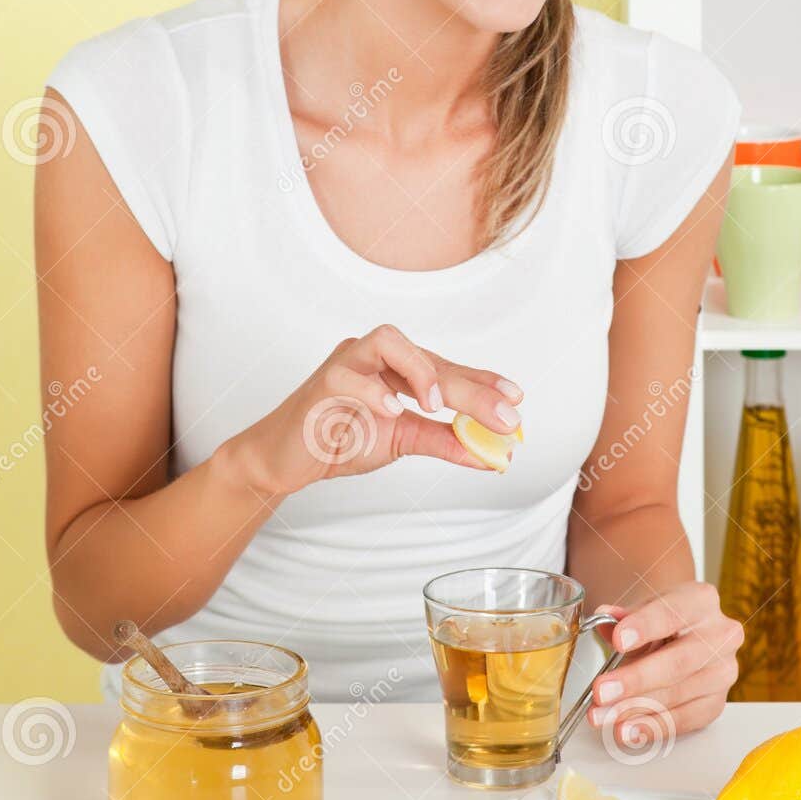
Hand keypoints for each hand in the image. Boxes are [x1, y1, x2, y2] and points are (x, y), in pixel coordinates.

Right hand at [230, 323, 522, 497]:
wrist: (284, 459)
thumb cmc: (337, 439)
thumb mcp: (401, 441)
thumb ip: (444, 442)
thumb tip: (492, 456)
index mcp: (396, 368)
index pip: (446, 367)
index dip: (483, 380)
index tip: (516, 398)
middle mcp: (375, 356)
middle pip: (429, 357)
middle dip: (469, 387)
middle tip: (503, 416)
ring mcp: (347, 363)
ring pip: (386, 340)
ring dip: (418, 369)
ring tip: (436, 404)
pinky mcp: (321, 382)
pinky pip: (347, 376)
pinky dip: (371, 391)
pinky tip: (390, 410)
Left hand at [586, 583, 743, 745]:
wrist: (683, 635)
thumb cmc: (660, 621)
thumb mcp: (641, 610)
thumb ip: (622, 617)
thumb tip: (603, 621)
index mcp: (701, 601)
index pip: (671, 613)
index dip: (644, 627)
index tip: (618, 641)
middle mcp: (721, 635)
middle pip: (677, 662)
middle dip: (635, 680)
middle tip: (601, 691)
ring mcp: (723, 672)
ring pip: (679, 694)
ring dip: (636, 709)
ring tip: (603, 715)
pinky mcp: (717, 702)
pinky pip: (685, 720)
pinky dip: (653, 727)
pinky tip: (628, 730)